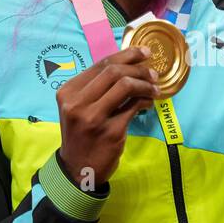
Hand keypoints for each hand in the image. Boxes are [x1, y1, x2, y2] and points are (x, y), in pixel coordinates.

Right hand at [55, 45, 159, 187]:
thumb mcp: (79, 107)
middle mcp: (77, 103)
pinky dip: (145, 101)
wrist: (78, 169)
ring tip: (154, 88)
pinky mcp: (111, 132)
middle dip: (139, 68)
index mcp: (68, 92)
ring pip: (125, 86)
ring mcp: (93, 118)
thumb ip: (97, 87)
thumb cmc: (81, 134)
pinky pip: (134, 107)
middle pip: (114, 72)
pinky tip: (149, 103)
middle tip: (153, 72)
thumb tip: (129, 64)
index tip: (144, 53)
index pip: (101, 64)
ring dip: (145, 84)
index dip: (126, 55)